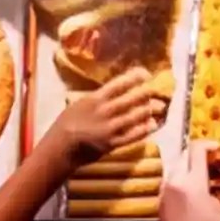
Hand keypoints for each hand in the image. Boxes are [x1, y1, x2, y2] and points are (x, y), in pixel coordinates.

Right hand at [46, 67, 165, 164]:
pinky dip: (144, 129)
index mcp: (95, 99)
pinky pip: (133, 135)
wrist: (61, 147)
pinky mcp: (113, 143)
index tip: (145, 73)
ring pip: (135, 116)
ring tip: (158, 105)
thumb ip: (98, 98)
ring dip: (148, 109)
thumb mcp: (80, 103)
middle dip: (145, 93)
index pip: (119, 84)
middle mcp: (104, 111)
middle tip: (155, 89)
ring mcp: (110, 128)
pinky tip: (152, 124)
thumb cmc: (67, 123)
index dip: (134, 77)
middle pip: (131, 99)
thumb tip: (117, 90)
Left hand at [155, 142, 219, 220]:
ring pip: (179, 165)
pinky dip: (186, 178)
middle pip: (187, 154)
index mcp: (191, 183)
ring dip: (195, 167)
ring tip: (212, 183)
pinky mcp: (160, 199)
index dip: (211, 144)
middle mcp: (173, 182)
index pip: (196, 147)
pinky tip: (200, 196)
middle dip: (204, 157)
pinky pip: (174, 178)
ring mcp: (163, 190)